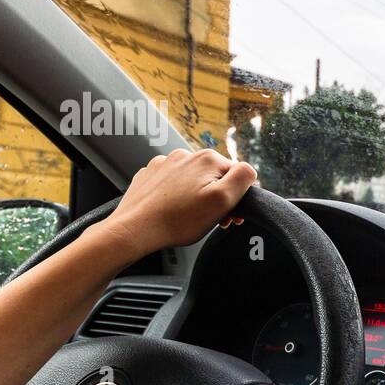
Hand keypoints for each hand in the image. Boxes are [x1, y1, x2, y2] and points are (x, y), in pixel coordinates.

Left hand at [95, 149, 257, 262]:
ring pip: (193, 180)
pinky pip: (172, 184)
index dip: (236, 197)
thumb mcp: (222, 200)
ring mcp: (165, 164)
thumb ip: (243, 178)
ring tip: (188, 217)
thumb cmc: (178, 220)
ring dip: (196, 196)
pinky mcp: (150, 176)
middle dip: (216, 197)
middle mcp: (185, 155)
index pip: (236, 175)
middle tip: (210, 220)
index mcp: (207, 159)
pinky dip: (176, 196)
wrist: (135, 229)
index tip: (227, 216)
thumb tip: (249, 169)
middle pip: (214, 176)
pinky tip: (172, 211)